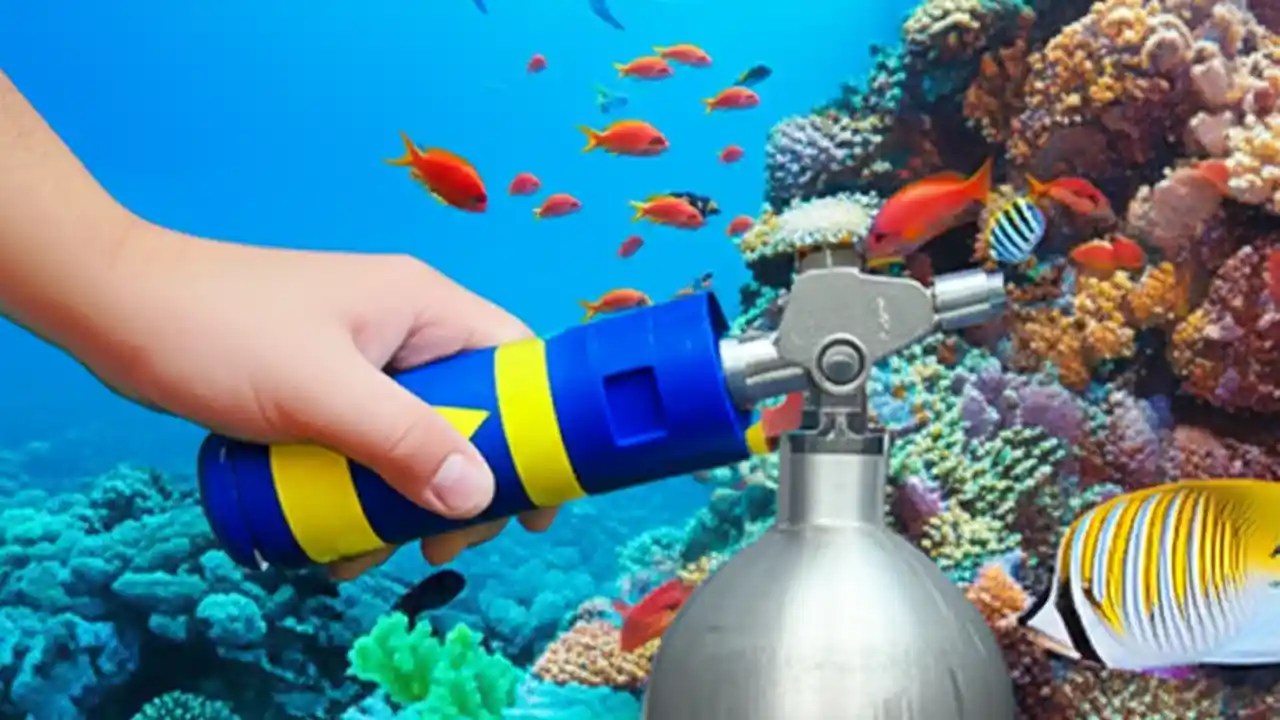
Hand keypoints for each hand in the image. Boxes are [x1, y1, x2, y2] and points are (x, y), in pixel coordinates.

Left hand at [84, 220, 556, 577]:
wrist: (115, 306)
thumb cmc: (219, 333)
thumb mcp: (319, 393)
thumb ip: (402, 441)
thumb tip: (479, 499)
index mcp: (424, 306)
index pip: (517, 362)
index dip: (540, 433)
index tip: (534, 503)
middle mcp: (406, 328)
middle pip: (475, 412)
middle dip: (465, 486)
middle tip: (442, 543)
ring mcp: (365, 357)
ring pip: (419, 436)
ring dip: (408, 499)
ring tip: (377, 551)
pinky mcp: (326, 385)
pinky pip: (371, 443)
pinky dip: (365, 489)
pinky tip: (339, 534)